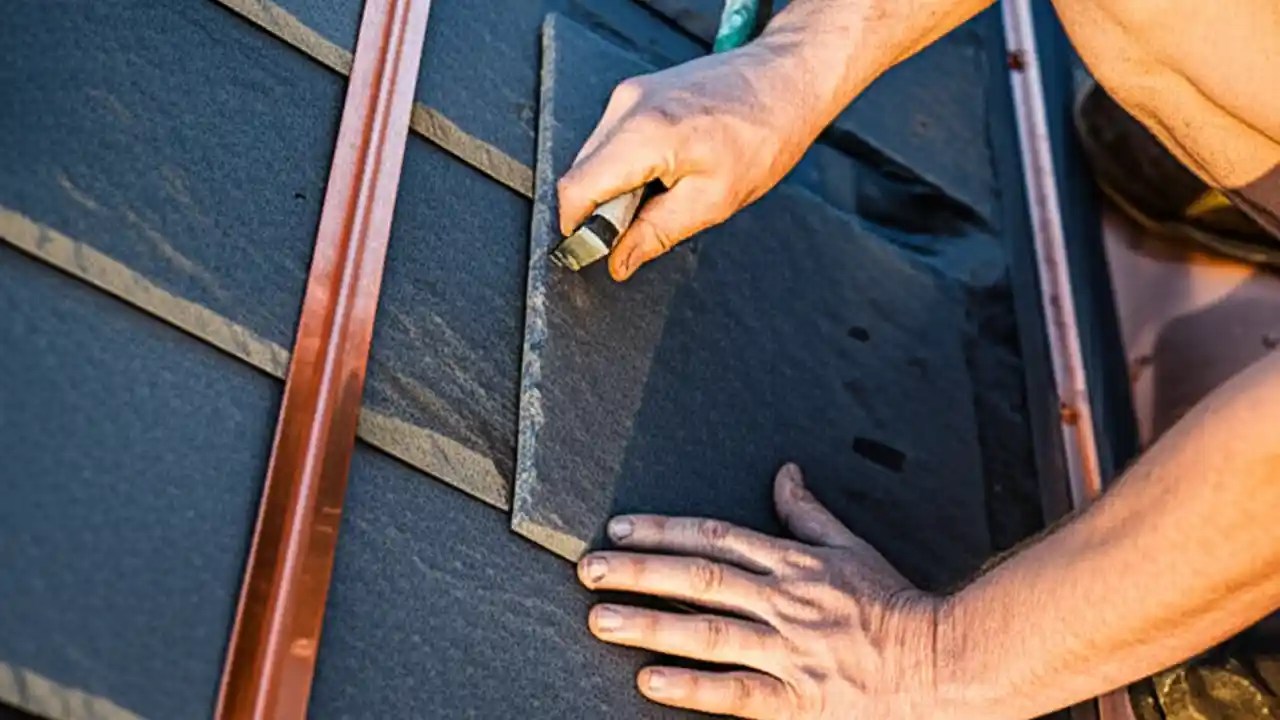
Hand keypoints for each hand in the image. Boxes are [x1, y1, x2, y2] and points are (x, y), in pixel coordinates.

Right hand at [556, 44, 825, 280]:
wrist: (785, 79)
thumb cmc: (763, 136)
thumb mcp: (714, 200)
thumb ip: (657, 233)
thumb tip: (618, 261)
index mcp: (644, 134)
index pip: (576, 188)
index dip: (574, 227)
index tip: (589, 252)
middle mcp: (627, 106)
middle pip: (580, 174)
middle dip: (599, 209)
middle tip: (641, 227)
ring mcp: (629, 94)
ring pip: (594, 158)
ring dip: (614, 187)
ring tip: (663, 192)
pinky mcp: (636, 91)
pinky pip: (611, 140)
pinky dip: (626, 166)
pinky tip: (665, 170)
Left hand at [577, 463, 947, 718]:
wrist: (947, 662)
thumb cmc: (897, 605)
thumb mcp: (852, 547)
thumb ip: (809, 513)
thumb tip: (784, 473)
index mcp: (795, 562)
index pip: (715, 536)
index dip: (663, 530)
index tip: (619, 528)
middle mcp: (785, 600)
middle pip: (699, 577)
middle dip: (640, 571)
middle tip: (590, 569)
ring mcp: (791, 650)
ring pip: (708, 631)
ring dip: (650, 623)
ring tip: (600, 618)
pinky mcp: (799, 699)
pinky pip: (737, 692)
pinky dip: (692, 687)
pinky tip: (650, 680)